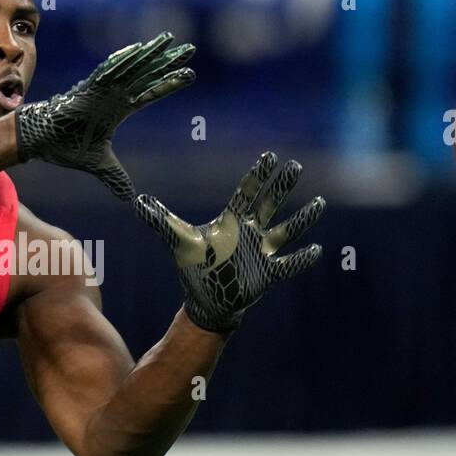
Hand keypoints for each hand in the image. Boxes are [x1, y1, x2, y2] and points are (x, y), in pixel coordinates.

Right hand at [14, 31, 194, 200]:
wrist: (39, 141)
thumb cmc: (65, 145)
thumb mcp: (98, 164)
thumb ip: (115, 177)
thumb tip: (129, 197)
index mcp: (118, 109)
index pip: (150, 94)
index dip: (169, 84)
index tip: (191, 75)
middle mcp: (113, 95)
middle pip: (147, 75)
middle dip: (168, 62)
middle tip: (190, 49)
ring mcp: (101, 90)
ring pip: (131, 68)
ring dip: (150, 55)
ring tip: (169, 40)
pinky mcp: (87, 89)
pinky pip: (107, 73)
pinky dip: (122, 62)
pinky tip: (138, 50)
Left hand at [135, 151, 324, 333]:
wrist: (206, 301)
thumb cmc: (195, 268)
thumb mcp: (178, 241)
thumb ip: (160, 220)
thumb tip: (136, 201)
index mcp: (231, 222)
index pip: (246, 193)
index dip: (257, 176)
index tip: (270, 155)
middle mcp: (250, 233)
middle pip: (270, 205)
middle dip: (282, 187)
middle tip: (295, 166)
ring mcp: (262, 252)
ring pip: (287, 231)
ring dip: (303, 218)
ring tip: (319, 202)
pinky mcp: (268, 274)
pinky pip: (290, 264)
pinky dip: (302, 259)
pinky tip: (318, 250)